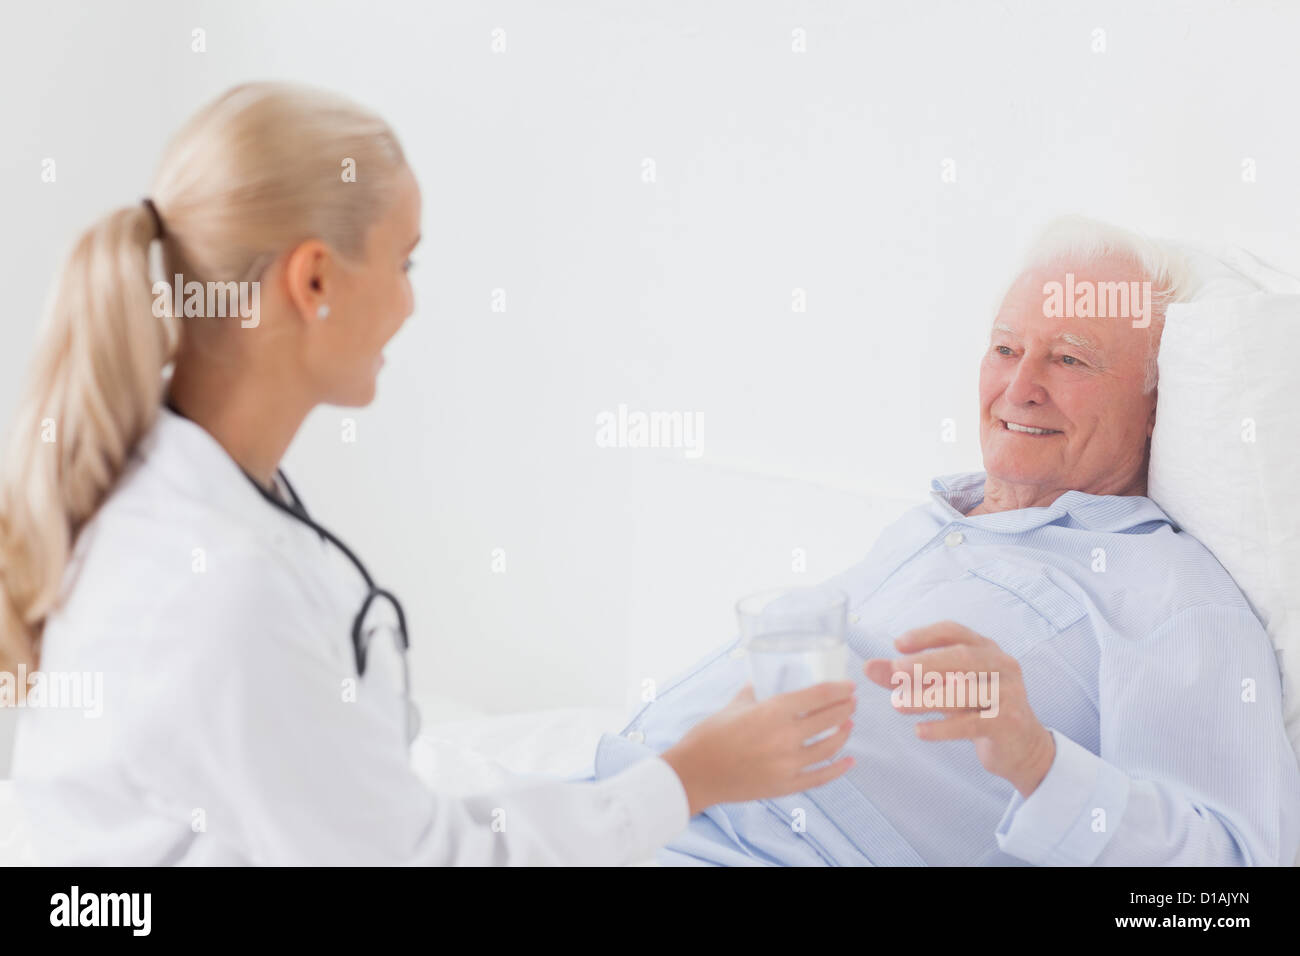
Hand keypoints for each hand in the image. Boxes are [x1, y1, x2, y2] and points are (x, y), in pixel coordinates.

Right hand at [661, 681, 855, 815]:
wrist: (695, 773)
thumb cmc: (709, 735)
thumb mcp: (734, 705)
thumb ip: (754, 693)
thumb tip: (762, 682)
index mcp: (772, 711)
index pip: (817, 696)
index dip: (838, 689)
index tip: (849, 685)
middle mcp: (785, 737)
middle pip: (828, 719)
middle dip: (845, 708)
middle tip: (852, 702)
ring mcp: (788, 764)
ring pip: (829, 747)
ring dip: (843, 734)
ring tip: (849, 724)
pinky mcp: (786, 785)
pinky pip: (821, 777)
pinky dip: (838, 769)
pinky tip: (850, 761)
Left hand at [862, 620, 1054, 796]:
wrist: (1021, 747)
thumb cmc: (977, 708)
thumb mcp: (944, 687)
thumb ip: (907, 676)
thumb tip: (868, 667)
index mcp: (986, 648)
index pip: (955, 631)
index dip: (926, 635)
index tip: (897, 644)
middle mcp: (1001, 665)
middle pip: (962, 657)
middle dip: (926, 662)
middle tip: (895, 670)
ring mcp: (1008, 693)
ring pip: (965, 692)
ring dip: (928, 697)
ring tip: (897, 704)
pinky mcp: (1008, 722)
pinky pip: (971, 723)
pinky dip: (943, 727)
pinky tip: (919, 731)